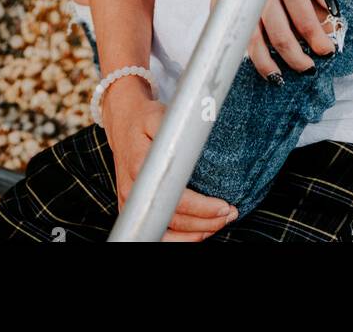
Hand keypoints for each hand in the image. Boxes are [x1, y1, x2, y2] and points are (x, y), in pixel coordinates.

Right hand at [104, 86, 238, 240]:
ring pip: (164, 232)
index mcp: (140, 165)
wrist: (122, 122)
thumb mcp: (159, 115)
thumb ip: (177, 127)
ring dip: (195, 234)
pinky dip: (178, 238)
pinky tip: (198, 232)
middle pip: (173, 220)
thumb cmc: (144, 119)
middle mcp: (134, 189)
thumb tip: (200, 135)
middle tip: (230, 214)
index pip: (174, 198)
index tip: (224, 206)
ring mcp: (131, 202)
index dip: (201, 207)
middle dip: (206, 222)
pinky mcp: (132, 208)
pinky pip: (155, 231)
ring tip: (219, 224)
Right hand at [176, 0, 337, 77]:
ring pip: (249, 35)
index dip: (317, 39)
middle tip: (308, 68)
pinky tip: (249, 54)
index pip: (304, 16)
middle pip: (278, 33)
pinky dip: (237, 42)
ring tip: (278, 75)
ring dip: (265, 61)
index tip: (327, 51)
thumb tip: (330, 6)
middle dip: (296, 57)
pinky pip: (227, 20)